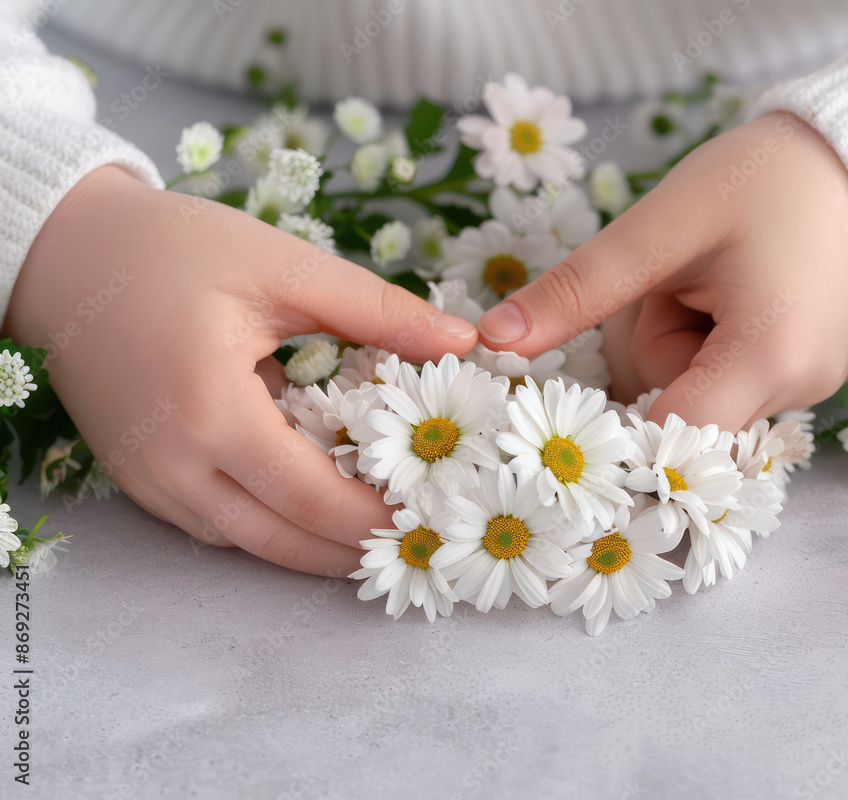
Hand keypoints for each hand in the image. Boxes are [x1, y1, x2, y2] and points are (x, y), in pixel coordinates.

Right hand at [5, 165, 478, 575]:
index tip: (432, 514)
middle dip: (352, 548)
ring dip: (312, 545)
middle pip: (281, 539)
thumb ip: (378, 310)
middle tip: (417, 538)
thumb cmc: (173, 249)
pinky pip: (214, 523)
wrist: (65, 251)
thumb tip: (462, 339)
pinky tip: (311, 506)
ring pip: (246, 541)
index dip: (377, 517)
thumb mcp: (284, 267)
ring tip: (377, 532)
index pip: (311, 497)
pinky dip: (268, 524)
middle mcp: (172, 462)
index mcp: (210, 408)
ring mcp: (148, 478)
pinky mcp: (138, 476)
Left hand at [477, 112, 847, 431]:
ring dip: (690, 338)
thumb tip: (494, 340)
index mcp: (768, 359)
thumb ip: (577, 292)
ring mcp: (814, 382)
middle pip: (681, 409)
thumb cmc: (765, 177)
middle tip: (685, 282)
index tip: (579, 385)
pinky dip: (721, 339)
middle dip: (660, 346)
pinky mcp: (816, 367)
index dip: (613, 421)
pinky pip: (738, 374)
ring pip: (706, 389)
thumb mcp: (659, 228)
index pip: (664, 439)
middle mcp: (800, 389)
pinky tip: (744, 287)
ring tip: (723, 273)